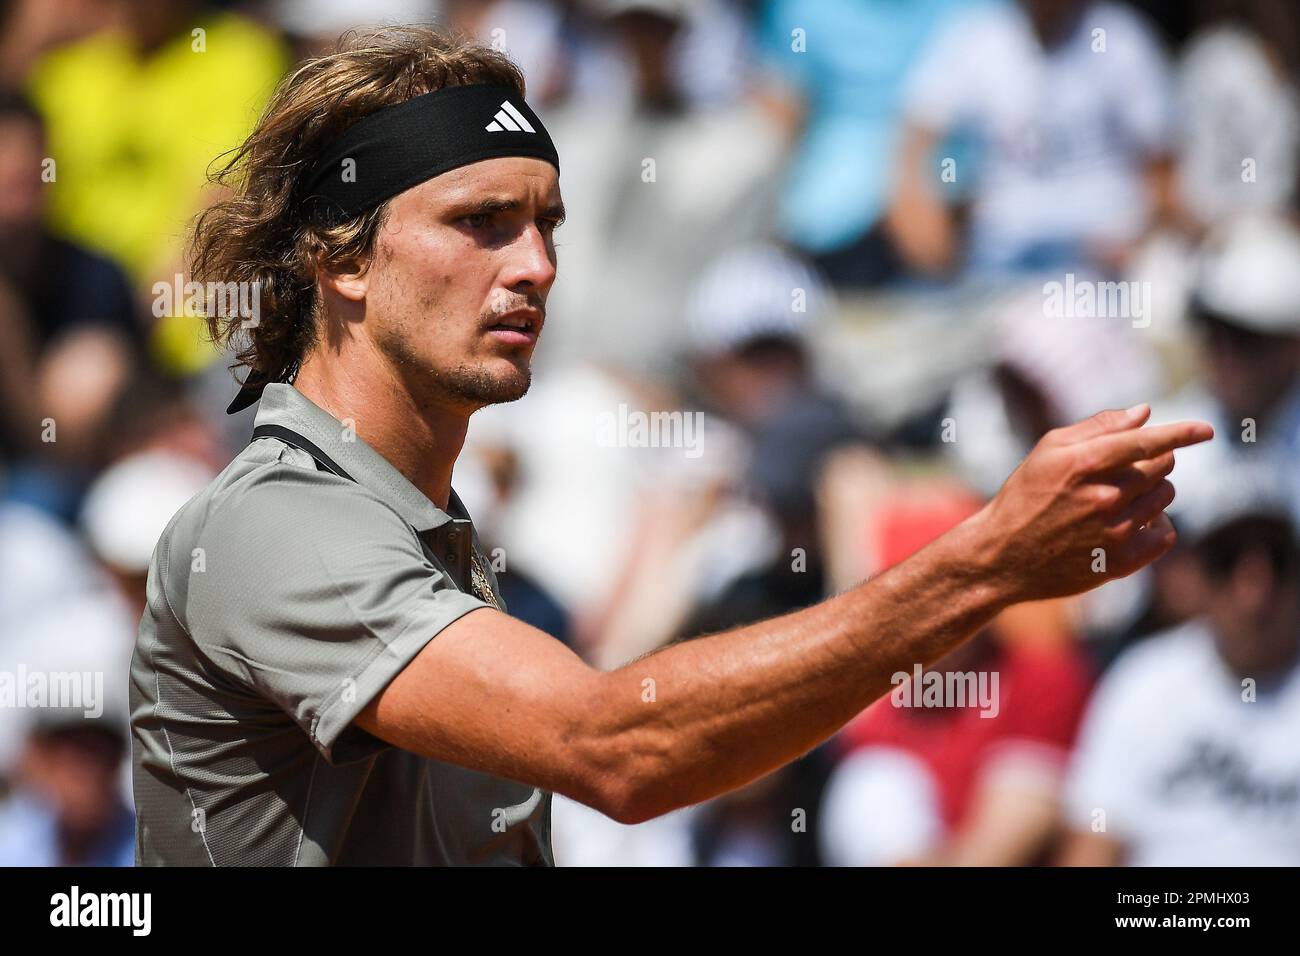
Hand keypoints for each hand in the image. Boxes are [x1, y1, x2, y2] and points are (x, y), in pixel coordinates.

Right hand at [971, 404, 1212, 602]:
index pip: (1148, 442)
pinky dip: (1157, 525)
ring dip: (1154, 491)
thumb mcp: (1048, 451)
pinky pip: (1164, 535)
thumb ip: (1096, 428)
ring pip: (1164, 498)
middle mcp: (1104, 497)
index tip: (1205, 430)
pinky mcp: (1119, 563)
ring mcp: (1114, 532)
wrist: (1000, 556)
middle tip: (1130, 467)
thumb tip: (1143, 413)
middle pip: (1161, 466)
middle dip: (1154, 460)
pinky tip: (1133, 523)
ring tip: (1123, 496)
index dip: (1182, 432)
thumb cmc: (1024, 496)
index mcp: (1085, 464)